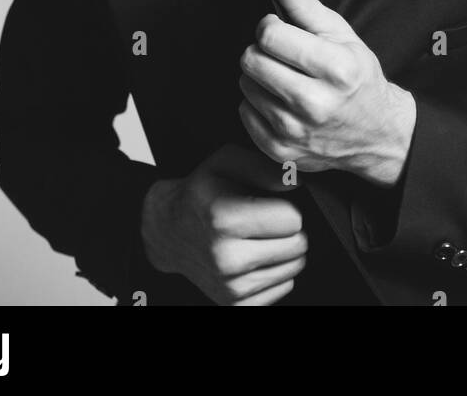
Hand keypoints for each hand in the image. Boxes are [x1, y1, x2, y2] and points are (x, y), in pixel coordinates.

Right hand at [140, 143, 307, 305]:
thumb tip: (296, 182)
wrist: (169, 230)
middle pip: (297, 245)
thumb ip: (264, 166)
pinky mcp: (235, 305)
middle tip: (266, 220)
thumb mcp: (226, 161)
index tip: (269, 202)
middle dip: (289, 230)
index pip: (292, 218)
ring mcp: (230, 287)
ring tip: (258, 237)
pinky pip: (284, 288)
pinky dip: (275, 272)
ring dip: (284, 251)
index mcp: (223, 218)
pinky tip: (254, 257)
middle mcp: (226, 258)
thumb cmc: (202, 192)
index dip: (286, 205)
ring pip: (294, 268)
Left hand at [238, 0, 416, 185]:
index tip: (281, 29)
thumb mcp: (340, 33)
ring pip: (245, 85)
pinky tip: (279, 100)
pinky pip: (244, 113)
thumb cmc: (358, 78)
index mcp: (335, 69)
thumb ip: (303, 1)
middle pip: (252, 60)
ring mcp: (296, 132)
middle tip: (281, 54)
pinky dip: (257, 103)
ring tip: (283, 78)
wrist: (378, 135)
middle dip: (261, 50)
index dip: (270, 25)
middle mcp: (314, 104)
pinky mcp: (281, 151)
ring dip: (259, 76)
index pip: (270, 35)